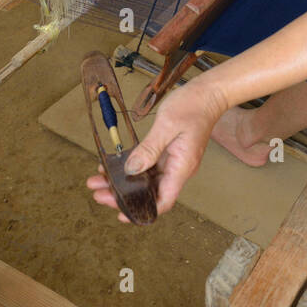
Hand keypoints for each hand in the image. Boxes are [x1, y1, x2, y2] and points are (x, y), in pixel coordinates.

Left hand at [85, 76, 225, 221]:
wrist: (208, 93)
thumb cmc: (193, 106)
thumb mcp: (167, 125)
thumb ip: (148, 149)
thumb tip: (131, 170)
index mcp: (182, 166)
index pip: (164, 200)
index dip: (143, 211)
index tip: (121, 213)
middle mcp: (179, 168)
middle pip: (150, 193)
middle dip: (124, 196)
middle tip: (99, 193)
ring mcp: (174, 161)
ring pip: (146, 180)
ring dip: (124, 182)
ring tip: (99, 179)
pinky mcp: (169, 153)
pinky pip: (148, 167)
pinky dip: (131, 168)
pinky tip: (114, 165)